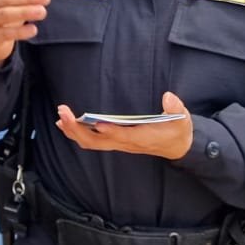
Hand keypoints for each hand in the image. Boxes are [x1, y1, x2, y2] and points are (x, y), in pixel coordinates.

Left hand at [53, 92, 193, 160]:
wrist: (178, 147)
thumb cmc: (177, 131)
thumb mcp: (182, 119)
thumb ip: (175, 108)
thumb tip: (168, 97)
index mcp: (143, 138)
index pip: (124, 136)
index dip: (110, 131)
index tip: (97, 123)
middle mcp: (127, 143)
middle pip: (97, 142)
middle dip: (78, 129)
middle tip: (64, 113)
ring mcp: (119, 144)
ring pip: (92, 143)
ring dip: (74, 131)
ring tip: (61, 117)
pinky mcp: (115, 141)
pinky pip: (92, 141)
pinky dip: (78, 133)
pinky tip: (68, 123)